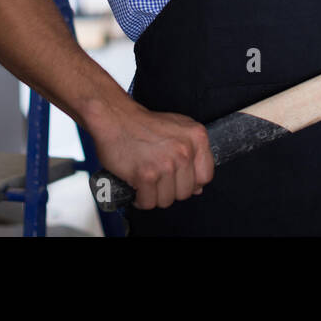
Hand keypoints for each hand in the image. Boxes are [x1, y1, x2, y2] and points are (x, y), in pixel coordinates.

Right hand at [89, 102, 214, 209]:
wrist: (114, 117)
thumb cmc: (142, 124)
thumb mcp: (177, 129)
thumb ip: (191, 153)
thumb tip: (198, 187)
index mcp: (196, 137)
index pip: (206, 176)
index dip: (191, 182)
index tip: (179, 179)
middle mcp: (184, 150)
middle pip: (185, 192)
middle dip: (169, 190)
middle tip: (157, 179)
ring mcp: (166, 163)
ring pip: (166, 200)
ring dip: (154, 195)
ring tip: (146, 181)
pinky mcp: (146, 175)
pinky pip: (148, 202)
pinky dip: (140, 199)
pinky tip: (137, 186)